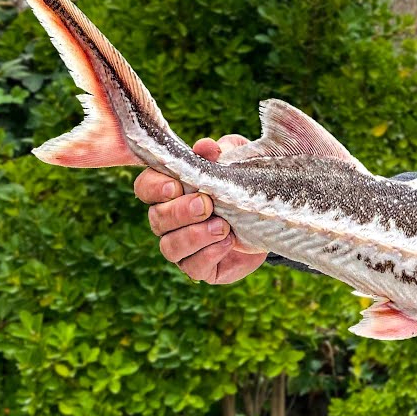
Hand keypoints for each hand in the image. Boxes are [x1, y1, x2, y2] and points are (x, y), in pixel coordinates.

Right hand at [133, 135, 267, 283]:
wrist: (270, 220)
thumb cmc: (244, 185)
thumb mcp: (238, 163)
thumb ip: (222, 152)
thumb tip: (206, 147)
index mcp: (171, 191)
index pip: (145, 188)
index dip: (154, 188)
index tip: (175, 186)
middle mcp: (169, 220)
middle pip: (156, 218)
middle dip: (180, 212)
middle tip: (206, 205)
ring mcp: (182, 247)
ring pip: (170, 246)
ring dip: (195, 236)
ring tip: (222, 227)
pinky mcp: (200, 268)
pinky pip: (193, 267)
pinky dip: (209, 255)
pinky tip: (228, 242)